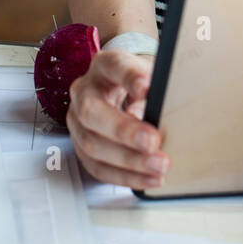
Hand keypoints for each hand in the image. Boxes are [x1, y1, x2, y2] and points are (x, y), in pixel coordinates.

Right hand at [66, 48, 169, 188]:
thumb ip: (157, 87)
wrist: (123, 91)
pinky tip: (148, 178)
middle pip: (92, 111)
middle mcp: (84, 92)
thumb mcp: (151, 74)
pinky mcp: (81, 148)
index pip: (113, 66)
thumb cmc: (140, 82)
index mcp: (104, 66)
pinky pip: (98, 167)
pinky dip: (125, 176)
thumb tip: (164, 109)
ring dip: (128, 161)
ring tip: (158, 166)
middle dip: (123, 130)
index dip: (128, 76)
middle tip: (152, 141)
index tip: (147, 86)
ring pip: (92, 145)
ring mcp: (77, 122)